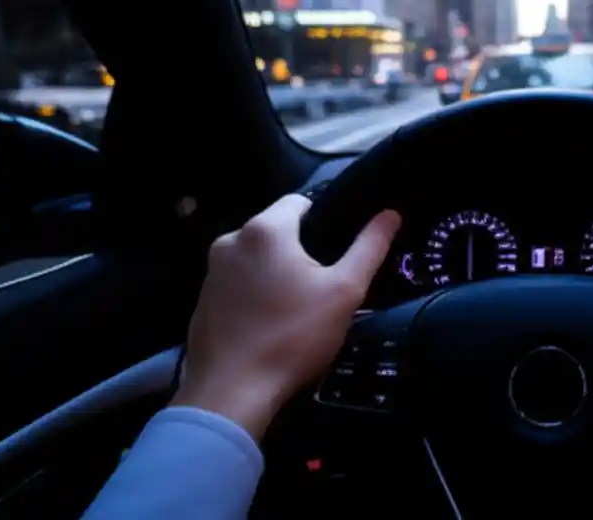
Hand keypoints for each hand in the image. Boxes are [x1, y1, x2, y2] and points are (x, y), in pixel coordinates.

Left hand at [172, 195, 400, 439]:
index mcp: (265, 229)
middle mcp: (231, 240)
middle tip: (324, 285)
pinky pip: (238, 283)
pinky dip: (255, 293)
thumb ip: (369, 247)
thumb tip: (390, 214)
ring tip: (298, 307)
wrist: (232, 392)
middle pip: (277, 230)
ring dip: (277, 272)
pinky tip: (270, 323)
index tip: (340, 252)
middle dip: (301, 250)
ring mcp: (211, 271)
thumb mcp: (344, 291)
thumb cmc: (293, 336)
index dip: (325, 220)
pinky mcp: (202, 300)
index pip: (300, 201)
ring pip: (256, 258)